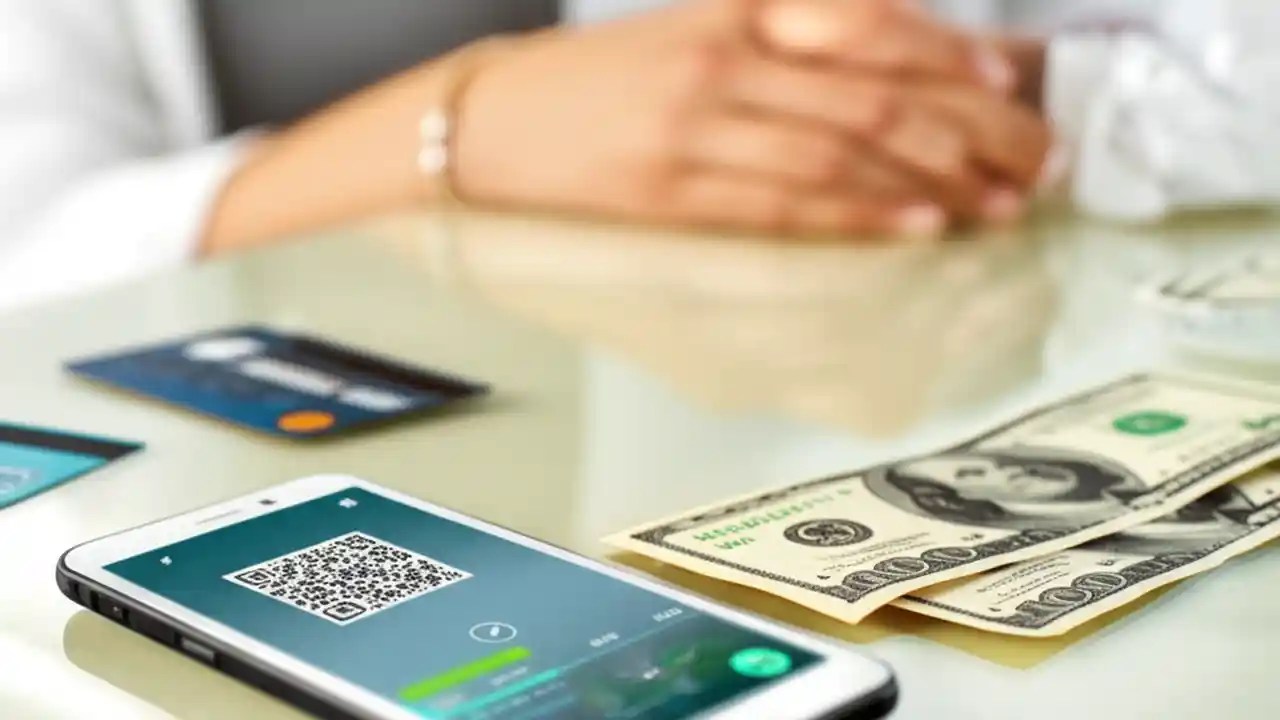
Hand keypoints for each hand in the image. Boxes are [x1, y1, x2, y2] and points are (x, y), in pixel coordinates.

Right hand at [454, 0, 1036, 235]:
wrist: (486, 122)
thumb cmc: (592, 82)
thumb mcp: (688, 30)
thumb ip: (780, 37)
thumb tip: (883, 68)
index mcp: (732, 5)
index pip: (866, 19)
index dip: (949, 51)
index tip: (1007, 83)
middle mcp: (724, 55)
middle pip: (876, 89)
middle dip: (968, 126)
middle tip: (1029, 158)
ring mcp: (697, 125)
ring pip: (845, 150)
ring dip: (933, 178)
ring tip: (996, 203)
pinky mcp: (672, 194)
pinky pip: (789, 205)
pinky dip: (862, 214)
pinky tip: (920, 226)